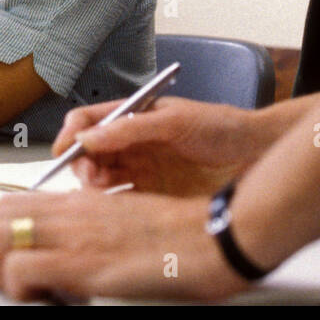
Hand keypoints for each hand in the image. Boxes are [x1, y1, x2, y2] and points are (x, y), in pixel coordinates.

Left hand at [0, 190, 248, 301]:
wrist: (215, 238)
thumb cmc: (187, 237)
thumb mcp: (135, 220)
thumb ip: (101, 225)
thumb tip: (78, 247)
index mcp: (84, 202)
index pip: (13, 202)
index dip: (1, 234)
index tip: (13, 261)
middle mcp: (72, 211)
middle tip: (13, 280)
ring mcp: (74, 233)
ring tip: (26, 292)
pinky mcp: (82, 261)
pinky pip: (19, 268)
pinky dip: (20, 290)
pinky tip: (47, 299)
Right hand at [52, 97, 261, 195]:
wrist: (255, 153)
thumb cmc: (223, 127)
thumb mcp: (177, 121)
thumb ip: (133, 128)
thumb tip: (91, 136)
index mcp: (136, 115)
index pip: (90, 119)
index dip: (72, 133)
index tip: (64, 150)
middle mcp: (133, 142)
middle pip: (88, 152)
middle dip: (81, 163)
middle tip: (90, 175)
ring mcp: (141, 168)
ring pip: (100, 177)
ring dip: (93, 183)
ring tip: (103, 187)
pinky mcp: (152, 193)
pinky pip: (120, 199)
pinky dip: (110, 202)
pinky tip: (114, 205)